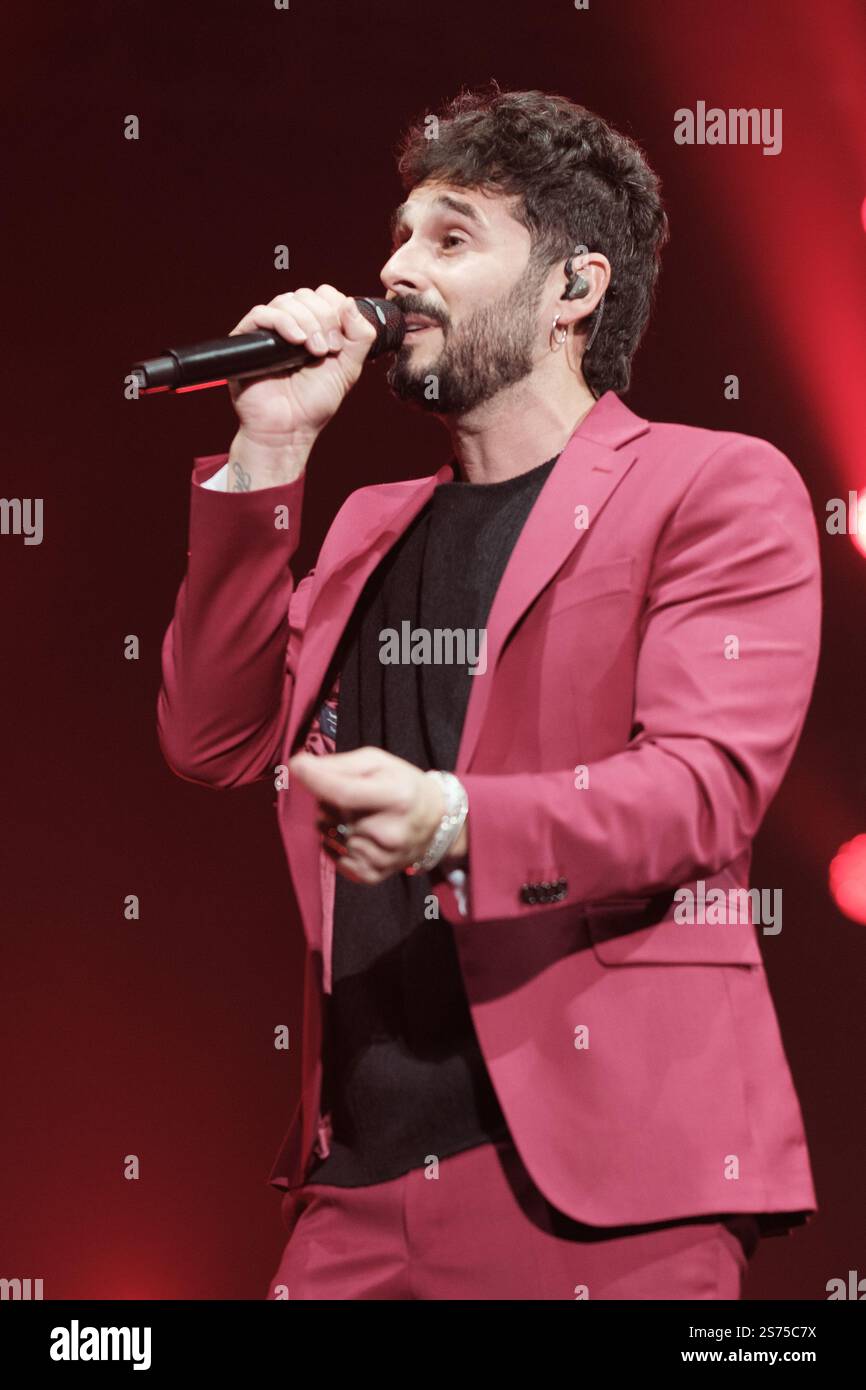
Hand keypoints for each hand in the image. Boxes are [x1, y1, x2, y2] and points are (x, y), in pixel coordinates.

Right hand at [226, 285, 376, 444]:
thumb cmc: (313, 404)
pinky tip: (296, 342)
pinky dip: (283, 322)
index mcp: (313, 328)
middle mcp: (290, 325)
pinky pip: (262, 314)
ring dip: (307, 322)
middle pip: (307, 295)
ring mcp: (268, 331)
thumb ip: (360, 337)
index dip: (335, 310)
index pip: (324, 296)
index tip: (340, 342)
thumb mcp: (348, 368)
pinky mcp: (247, 339)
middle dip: (323, 319)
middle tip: (328, 350)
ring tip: (314, 351)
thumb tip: (350, 303)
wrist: (289, 429)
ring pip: (286, 301)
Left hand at [289, 746, 456, 884]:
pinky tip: (354, 835)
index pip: (343, 792)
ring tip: (355, 815)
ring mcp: (381, 858)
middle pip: (331, 814)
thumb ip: (341, 764)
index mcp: (396, 797)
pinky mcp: (372, 875)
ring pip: (328, 835)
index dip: (315, 779)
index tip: (297, 766)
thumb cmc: (403, 784)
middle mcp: (390, 832)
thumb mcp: (378, 762)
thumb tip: (301, 766)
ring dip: (330, 823)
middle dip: (327, 801)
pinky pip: (333, 857)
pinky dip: (335, 845)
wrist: (437, 821)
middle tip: (350, 797)